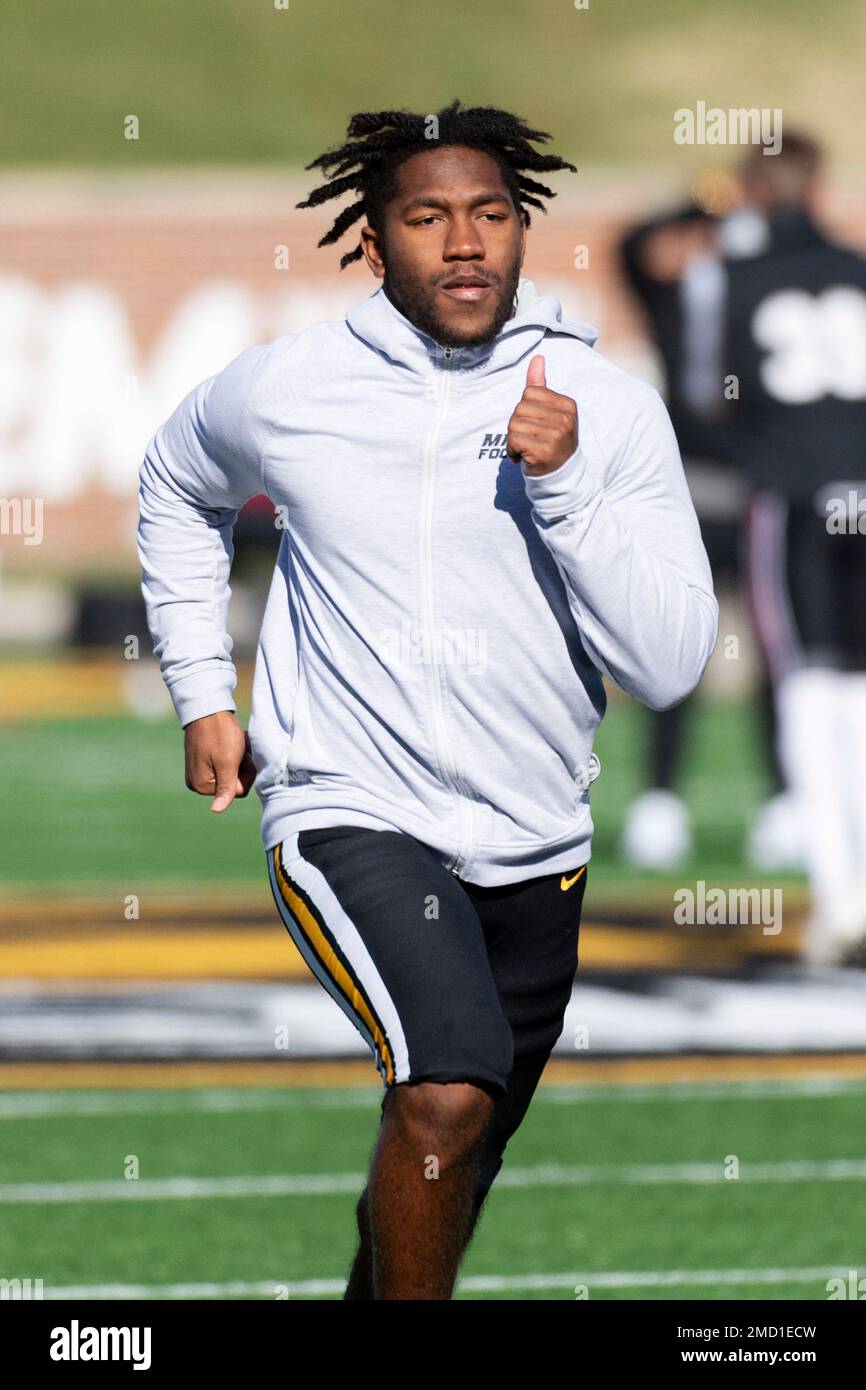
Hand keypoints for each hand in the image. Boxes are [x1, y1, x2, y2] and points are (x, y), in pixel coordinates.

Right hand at [184, 710, 257, 812]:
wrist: (208, 708)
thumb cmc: (219, 733)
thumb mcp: (227, 762)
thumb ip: (225, 788)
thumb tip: (217, 811)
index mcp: (202, 786)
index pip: (238, 791)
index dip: (245, 772)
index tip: (241, 755)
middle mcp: (197, 783)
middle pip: (234, 783)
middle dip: (241, 765)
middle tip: (239, 747)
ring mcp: (199, 772)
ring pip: (233, 772)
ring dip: (239, 758)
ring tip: (236, 742)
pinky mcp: (203, 762)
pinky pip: (226, 764)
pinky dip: (233, 753)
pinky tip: (232, 741)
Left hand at [506, 355, 578, 475]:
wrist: (560, 476)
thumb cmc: (551, 440)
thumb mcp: (550, 412)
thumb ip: (541, 386)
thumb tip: (537, 358)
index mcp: (567, 405)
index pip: (529, 392)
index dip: (525, 409)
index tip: (535, 426)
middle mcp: (565, 418)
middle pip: (520, 407)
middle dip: (518, 425)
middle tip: (531, 440)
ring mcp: (556, 435)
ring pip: (514, 423)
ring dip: (514, 439)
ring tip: (527, 449)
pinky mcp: (544, 450)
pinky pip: (513, 439)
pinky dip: (512, 450)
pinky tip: (523, 457)